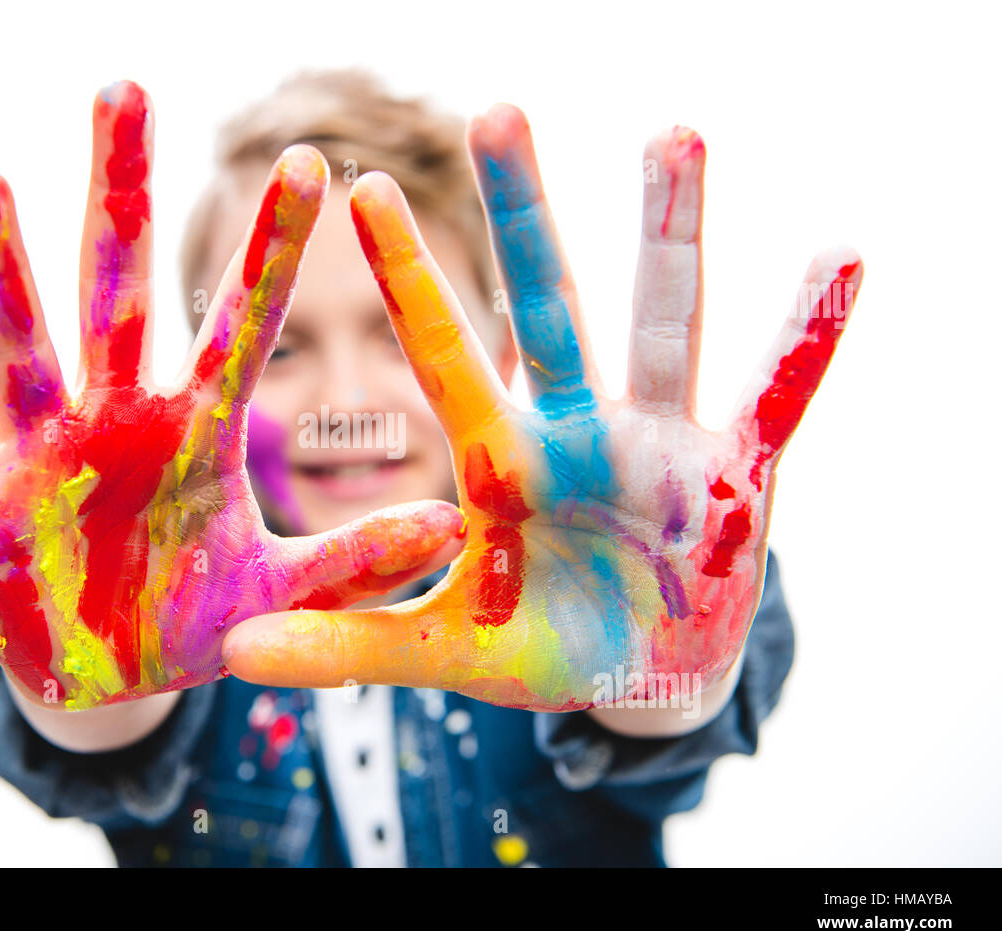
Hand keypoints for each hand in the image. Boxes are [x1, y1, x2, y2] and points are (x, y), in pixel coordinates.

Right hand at [0, 81, 462, 709]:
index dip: (273, 251)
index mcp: (196, 435)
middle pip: (119, 294)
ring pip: (17, 346)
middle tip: (127, 88)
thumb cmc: (193, 617)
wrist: (111, 676)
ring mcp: (39, 455)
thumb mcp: (278, 593)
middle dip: (120, 199)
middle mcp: (116, 422)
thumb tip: (447, 525)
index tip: (316, 164)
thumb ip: (353, 562)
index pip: (241, 326)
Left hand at [223, 104, 861, 711]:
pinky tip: (841, 258)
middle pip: (546, 310)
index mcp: (503, 465)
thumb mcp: (447, 648)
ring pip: (663, 323)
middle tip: (498, 110)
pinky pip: (776, 400)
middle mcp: (578, 432)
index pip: (446, 358)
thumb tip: (230, 661)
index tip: (361, 186)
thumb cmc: (539, 643)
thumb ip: (350, 643)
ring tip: (672, 132)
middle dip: (523, 219)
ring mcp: (660, 447)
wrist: (641, 678)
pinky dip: (807, 341)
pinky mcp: (735, 480)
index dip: (408, 279)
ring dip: (670, 235)